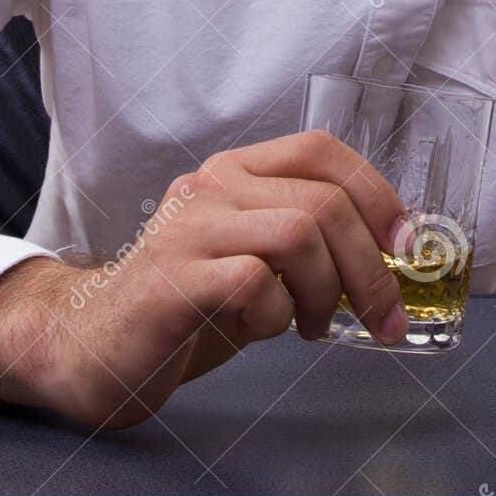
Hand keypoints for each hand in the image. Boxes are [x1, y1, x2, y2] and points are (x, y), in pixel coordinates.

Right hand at [0, 130, 409, 428]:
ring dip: (326, 292)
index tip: (403, 246)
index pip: (321, 149)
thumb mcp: (253, 260)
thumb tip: (390, 255)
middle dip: (370, 268)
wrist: (91, 346)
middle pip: (323, 201)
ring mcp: (189, 228)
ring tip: (310, 326)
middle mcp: (212, 186)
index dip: (376, 192)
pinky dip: (276, 315)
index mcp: (235, 172)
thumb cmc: (184, 306)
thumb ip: (307, 244)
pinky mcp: (173, 277)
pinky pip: (255, 282)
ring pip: (298, 233)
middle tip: (381, 318)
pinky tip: (260, 329)